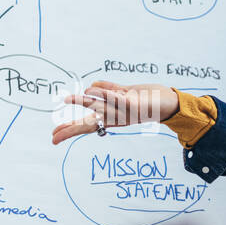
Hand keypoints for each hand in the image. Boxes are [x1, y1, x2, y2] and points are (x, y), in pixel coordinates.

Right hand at [52, 81, 178, 145]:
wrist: (171, 103)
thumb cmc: (147, 99)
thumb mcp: (125, 93)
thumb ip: (108, 90)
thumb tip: (90, 87)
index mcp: (111, 117)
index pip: (86, 124)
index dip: (70, 129)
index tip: (54, 137)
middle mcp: (115, 117)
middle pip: (88, 123)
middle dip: (71, 129)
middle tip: (54, 136)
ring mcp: (124, 111)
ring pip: (100, 107)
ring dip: (83, 102)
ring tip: (66, 99)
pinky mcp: (133, 103)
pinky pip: (116, 97)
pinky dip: (104, 93)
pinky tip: (91, 90)